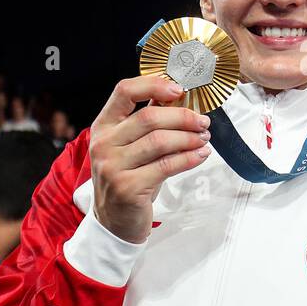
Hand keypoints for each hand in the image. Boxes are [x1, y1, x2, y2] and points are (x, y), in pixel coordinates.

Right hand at [89, 75, 210, 243]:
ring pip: (160, 141)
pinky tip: (200, 155)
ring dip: (189, 138)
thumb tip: (178, 97)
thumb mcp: (130, 146)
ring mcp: (112, 167)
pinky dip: (189, 158)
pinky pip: (166, 166)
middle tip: (203, 122)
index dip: (154, 84)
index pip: (124, 91)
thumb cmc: (128, 178)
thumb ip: (148, 122)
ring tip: (203, 139)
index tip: (179, 89)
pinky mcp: (127, 188)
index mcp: (103, 126)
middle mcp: (103, 144)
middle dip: (183, 117)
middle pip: (149, 117)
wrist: (114, 221)